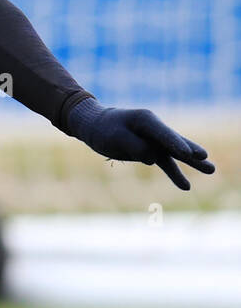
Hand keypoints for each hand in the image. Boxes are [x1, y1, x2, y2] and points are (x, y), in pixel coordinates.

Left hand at [67, 98, 214, 190]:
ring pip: (175, 154)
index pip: (163, 134)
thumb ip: (135, 146)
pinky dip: (175, 173)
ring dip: (191, 163)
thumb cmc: (104, 129)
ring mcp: (155, 141)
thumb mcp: (116, 137)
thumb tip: (153, 159)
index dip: (175, 143)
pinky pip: (166, 163)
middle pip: (176, 142)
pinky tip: (186, 187)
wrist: (96, 126)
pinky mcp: (151, 151)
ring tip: (211, 170)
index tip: (186, 153)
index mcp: (146, 120)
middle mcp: (155, 129)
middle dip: (191, 151)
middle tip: (205, 158)